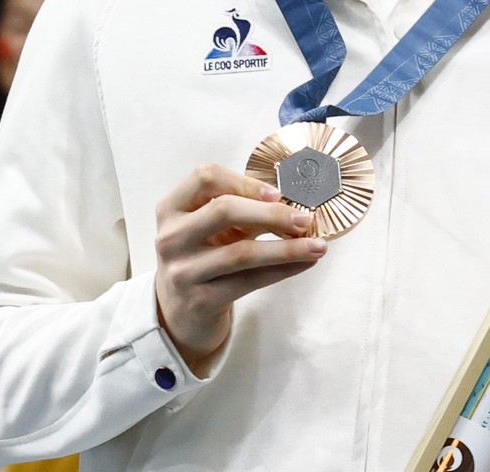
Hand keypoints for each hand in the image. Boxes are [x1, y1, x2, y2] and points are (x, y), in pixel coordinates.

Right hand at [153, 164, 325, 371]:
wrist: (180, 311)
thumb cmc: (205, 256)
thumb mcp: (214, 228)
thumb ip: (245, 210)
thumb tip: (297, 205)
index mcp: (172, 208)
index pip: (205, 177)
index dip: (245, 181)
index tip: (278, 193)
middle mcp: (171, 237)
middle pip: (224, 210)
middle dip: (272, 214)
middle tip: (306, 219)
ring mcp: (182, 271)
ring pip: (241, 252)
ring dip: (287, 248)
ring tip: (319, 246)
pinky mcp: (199, 301)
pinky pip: (249, 281)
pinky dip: (283, 270)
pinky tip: (305, 263)